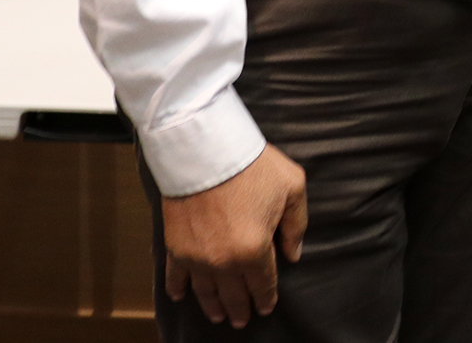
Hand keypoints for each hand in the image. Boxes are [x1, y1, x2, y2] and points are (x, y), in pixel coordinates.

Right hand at [163, 143, 308, 326]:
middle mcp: (224, 262)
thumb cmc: (253, 166)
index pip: (263, 284)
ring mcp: (196, 257)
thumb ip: (296, 225)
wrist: (205, 151)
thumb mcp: (292, 187)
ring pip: (206, 292)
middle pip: (234, 295)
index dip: (266, 298)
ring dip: (214, 306)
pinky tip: (180, 296)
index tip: (266, 306)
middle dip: (241, 309)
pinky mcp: (175, 247)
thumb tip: (293, 254)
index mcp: (255, 250)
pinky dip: (177, 288)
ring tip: (219, 316)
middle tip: (242, 320)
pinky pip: (176, 276)